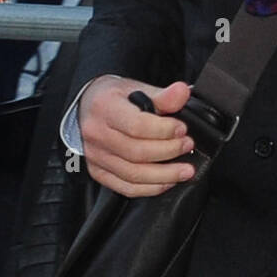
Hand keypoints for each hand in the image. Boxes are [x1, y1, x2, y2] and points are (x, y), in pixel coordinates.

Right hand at [78, 76, 195, 197]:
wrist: (88, 107)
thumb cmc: (116, 98)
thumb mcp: (138, 88)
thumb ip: (163, 95)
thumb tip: (182, 92)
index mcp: (105, 108)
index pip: (136, 126)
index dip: (164, 130)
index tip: (182, 129)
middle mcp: (97, 134)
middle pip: (136, 153)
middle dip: (169, 152)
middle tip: (187, 146)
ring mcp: (96, 156)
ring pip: (133, 174)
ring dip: (165, 175)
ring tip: (186, 170)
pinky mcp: (98, 172)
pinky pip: (126, 187)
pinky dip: (150, 188)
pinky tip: (168, 181)